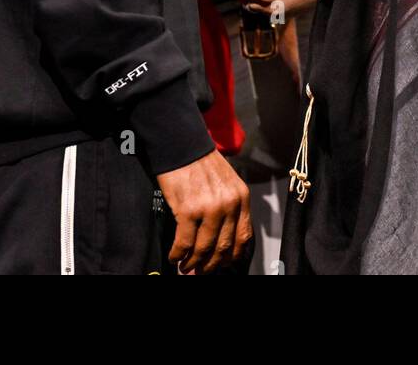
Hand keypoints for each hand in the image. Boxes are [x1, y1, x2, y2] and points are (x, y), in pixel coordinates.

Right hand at [155, 150, 251, 273]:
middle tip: (201, 271)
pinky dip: (178, 254)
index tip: (222, 263)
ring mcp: (209, 208)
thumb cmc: (202, 163)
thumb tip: (219, 238)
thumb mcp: (227, 182)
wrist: (183, 145)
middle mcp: (229, 205)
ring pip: (203, 248)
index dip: (232, 256)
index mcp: (241, 197)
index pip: (243, 237)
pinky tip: (174, 257)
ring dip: (193, 263)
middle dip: (211, 264)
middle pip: (223, 247)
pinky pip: (184, 242)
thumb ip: (229, 207)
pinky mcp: (188, 210)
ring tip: (185, 267)